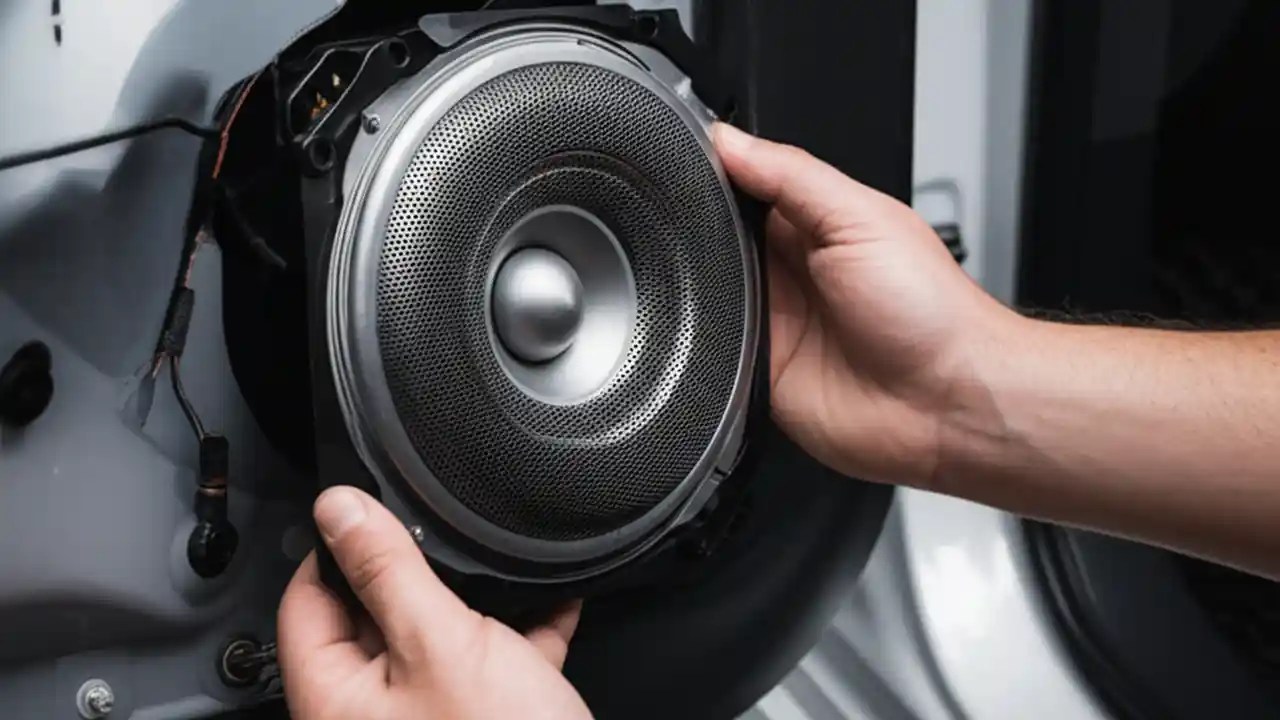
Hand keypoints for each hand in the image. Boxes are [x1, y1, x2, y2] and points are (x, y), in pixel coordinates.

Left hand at [278, 487, 592, 719]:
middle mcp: (373, 713)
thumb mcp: (440, 643)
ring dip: (475, 598)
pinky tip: (551, 604)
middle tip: (444, 535)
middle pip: (373, 616)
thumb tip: (339, 511)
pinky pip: (491, 662)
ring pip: (438, 637)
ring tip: (499, 564)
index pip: (305, 601)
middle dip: (416, 570)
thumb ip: (388, 571)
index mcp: (337, 698)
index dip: (335, 547)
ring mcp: (428, 718)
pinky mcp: (480, 719)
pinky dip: (520, 631)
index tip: (367, 510)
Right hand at [713, 124, 1016, 486]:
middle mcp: (789, 271)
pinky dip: (702, 344)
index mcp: (813, 223)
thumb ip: (791, 176)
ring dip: (697, 291)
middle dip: (695, 234)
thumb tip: (730, 140)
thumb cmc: (931, 311)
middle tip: (685, 231)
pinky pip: (712, 353)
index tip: (678, 163)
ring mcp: (773, 322)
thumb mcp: (861, 218)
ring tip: (708, 285)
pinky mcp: (760, 372)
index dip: (713, 173)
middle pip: (714, 240)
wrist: (949, 402)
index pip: (744, 186)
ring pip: (705, 295)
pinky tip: (710, 333)